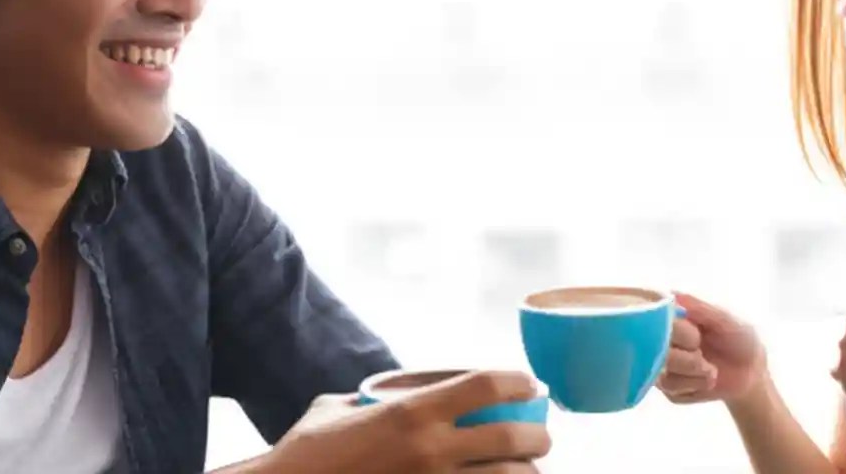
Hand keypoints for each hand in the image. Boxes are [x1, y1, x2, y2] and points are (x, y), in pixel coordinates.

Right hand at [265, 370, 550, 472]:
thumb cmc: (303, 455)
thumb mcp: (333, 411)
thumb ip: (368, 401)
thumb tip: (384, 394)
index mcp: (410, 413)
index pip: (486, 384)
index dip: (518, 380)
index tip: (530, 384)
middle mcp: (429, 450)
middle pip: (511, 439)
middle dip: (539, 438)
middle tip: (541, 438)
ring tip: (528, 471)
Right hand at [656, 292, 766, 404]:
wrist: (752, 372)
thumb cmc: (740, 338)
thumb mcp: (726, 320)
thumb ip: (701, 309)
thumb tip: (672, 294)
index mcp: (672, 319)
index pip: (653, 320)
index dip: (675, 331)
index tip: (697, 336)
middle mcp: (661, 341)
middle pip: (654, 351)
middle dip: (686, 357)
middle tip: (703, 353)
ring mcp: (662, 365)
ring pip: (662, 374)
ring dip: (693, 373)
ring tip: (712, 370)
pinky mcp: (669, 388)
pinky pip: (671, 390)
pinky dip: (695, 387)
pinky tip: (708, 381)